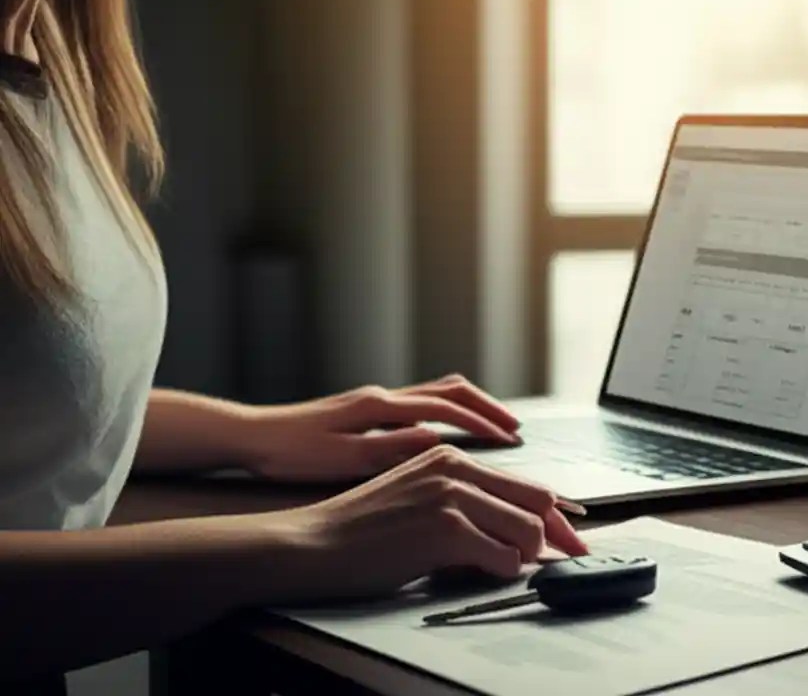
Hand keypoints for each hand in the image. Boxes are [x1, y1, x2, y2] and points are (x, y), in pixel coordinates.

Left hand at [241, 375, 520, 481]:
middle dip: (487, 407)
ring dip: (471, 405)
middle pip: (450, 389)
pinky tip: (452, 429)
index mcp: (380, 407)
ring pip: (438, 391)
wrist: (252, 437)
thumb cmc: (290, 453)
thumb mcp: (342, 459)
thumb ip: (392, 448)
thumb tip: (438, 438)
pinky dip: (450, 411)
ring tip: (495, 425)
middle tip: (515, 428)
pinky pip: (422, 402)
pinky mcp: (368, 409)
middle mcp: (383, 397)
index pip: (446, 409)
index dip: (482, 424)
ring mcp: (376, 400)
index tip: (510, 440)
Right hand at [282, 445, 588, 598]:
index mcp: (450, 457)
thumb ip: (463, 501)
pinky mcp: (444, 529)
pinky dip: (502, 571)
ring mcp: (451, 496)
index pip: (524, 481)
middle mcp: (455, 468)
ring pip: (527, 529)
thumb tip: (511, 530)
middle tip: (567, 557)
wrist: (313, 543)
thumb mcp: (417, 496)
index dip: (556, 513)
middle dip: (558, 534)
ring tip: (504, 566)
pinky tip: (483, 572)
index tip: (571, 534)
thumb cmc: (361, 529)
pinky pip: (503, 557)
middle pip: (538, 500)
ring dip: (526, 556)